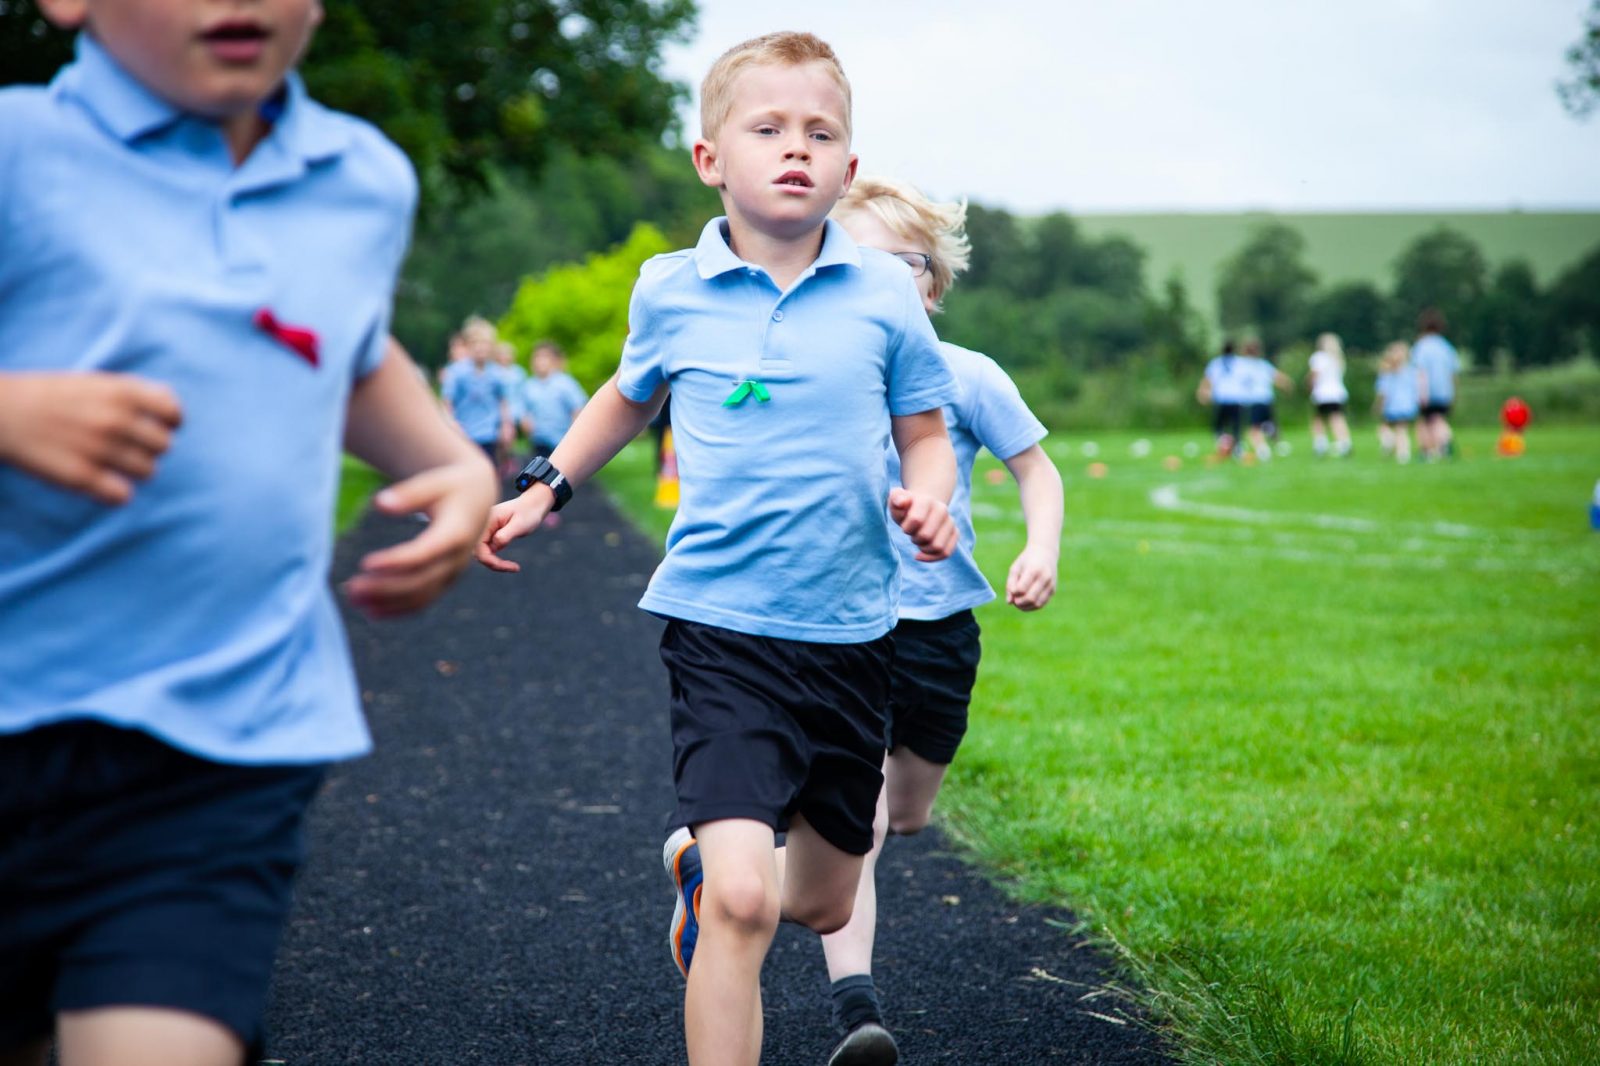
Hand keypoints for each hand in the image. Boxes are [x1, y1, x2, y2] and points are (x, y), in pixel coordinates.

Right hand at [0, 372, 181, 504]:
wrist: (0, 412)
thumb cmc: (52, 397)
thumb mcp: (96, 382)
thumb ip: (137, 394)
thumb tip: (175, 415)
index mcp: (121, 391)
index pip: (173, 414)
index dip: (169, 423)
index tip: (155, 427)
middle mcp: (114, 419)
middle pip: (163, 446)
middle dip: (148, 448)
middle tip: (125, 446)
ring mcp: (98, 448)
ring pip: (148, 471)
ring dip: (134, 470)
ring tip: (110, 462)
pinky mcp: (80, 476)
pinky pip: (123, 496)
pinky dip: (117, 493)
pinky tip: (101, 483)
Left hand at [343, 459, 496, 617]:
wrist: (477, 499)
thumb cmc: (452, 487)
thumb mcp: (435, 483)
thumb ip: (410, 493)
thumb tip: (380, 503)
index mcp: (456, 533)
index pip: (424, 553)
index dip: (396, 561)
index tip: (365, 564)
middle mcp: (457, 559)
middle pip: (420, 580)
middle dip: (385, 588)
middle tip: (350, 589)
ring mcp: (453, 573)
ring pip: (421, 596)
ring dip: (387, 602)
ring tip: (353, 600)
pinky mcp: (445, 581)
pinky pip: (423, 600)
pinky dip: (398, 609)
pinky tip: (371, 611)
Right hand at [474, 486, 554, 572]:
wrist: (533, 505)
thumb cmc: (528, 513)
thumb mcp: (519, 524)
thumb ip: (505, 535)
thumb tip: (494, 547)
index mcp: (486, 520)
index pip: (478, 546)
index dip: (490, 560)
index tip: (509, 566)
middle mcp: (482, 525)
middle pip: (478, 551)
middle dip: (493, 563)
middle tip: (514, 568)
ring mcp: (485, 531)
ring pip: (482, 553)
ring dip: (495, 563)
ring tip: (514, 567)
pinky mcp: (490, 535)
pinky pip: (488, 551)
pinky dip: (496, 559)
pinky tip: (510, 564)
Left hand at [889, 487, 956, 561]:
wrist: (920, 508)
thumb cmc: (904, 508)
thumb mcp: (895, 500)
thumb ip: (896, 498)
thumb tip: (902, 502)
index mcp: (927, 501)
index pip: (917, 520)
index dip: (907, 528)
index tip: (904, 526)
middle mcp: (942, 510)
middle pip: (926, 536)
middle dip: (915, 539)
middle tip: (911, 534)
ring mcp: (950, 522)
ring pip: (938, 546)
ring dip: (923, 548)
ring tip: (918, 540)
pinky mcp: (954, 533)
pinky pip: (946, 552)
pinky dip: (931, 557)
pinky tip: (920, 554)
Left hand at [1005, 544, 1057, 610]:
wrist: (1046, 553)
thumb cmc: (1027, 561)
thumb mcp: (1015, 568)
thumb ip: (1010, 584)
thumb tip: (1009, 602)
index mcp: (1034, 570)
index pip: (1022, 588)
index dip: (1014, 593)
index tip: (1012, 591)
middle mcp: (1045, 578)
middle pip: (1030, 598)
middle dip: (1019, 603)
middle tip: (1014, 601)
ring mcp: (1051, 585)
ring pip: (1037, 604)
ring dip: (1025, 607)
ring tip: (1018, 603)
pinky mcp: (1053, 590)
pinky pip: (1042, 603)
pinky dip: (1032, 607)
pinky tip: (1025, 603)